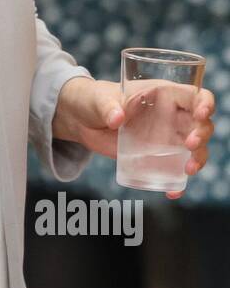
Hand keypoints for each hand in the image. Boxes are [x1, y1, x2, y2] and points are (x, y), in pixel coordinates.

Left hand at [52, 76, 215, 198]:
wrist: (83, 121)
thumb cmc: (95, 100)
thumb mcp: (100, 100)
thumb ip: (107, 107)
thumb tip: (117, 119)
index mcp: (164, 95)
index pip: (195, 96)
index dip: (205, 103)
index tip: (201, 114)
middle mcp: (172, 116)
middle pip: (201, 124)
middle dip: (202, 135)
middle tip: (190, 145)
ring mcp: (166, 138)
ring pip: (195, 149)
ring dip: (199, 159)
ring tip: (189, 170)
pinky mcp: (156, 157)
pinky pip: (174, 171)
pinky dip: (177, 183)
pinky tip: (173, 192)